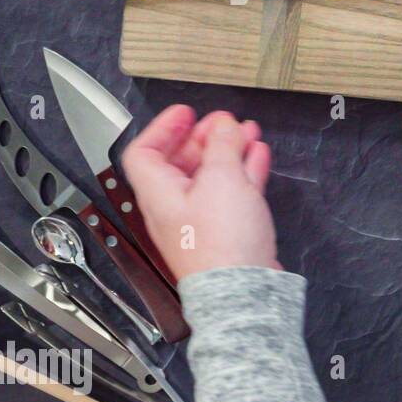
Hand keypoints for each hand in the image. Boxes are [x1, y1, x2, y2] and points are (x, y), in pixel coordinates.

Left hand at [122, 105, 281, 280]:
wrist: (244, 288)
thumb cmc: (221, 245)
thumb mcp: (222, 179)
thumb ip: (223, 146)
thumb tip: (224, 127)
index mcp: (159, 193)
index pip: (145, 152)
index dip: (163, 128)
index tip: (185, 113)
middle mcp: (175, 207)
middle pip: (180, 162)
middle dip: (203, 137)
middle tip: (223, 122)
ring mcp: (201, 219)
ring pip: (210, 175)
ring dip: (228, 151)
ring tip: (246, 133)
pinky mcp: (226, 230)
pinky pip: (231, 191)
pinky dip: (243, 171)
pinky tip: (256, 158)